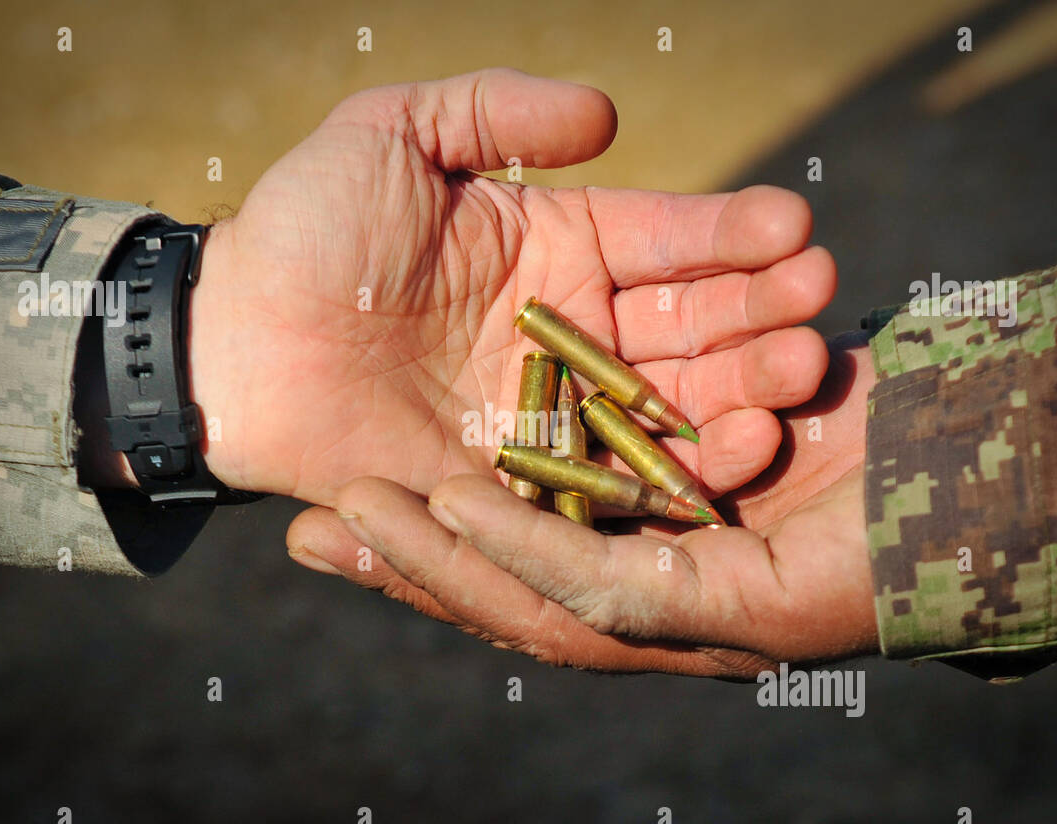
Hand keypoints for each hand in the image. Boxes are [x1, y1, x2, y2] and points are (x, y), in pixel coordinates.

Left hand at [182, 69, 834, 502]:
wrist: (235, 345)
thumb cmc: (306, 229)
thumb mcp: (394, 134)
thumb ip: (496, 110)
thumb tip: (608, 114)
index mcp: (557, 248)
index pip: (664, 239)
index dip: (728, 234)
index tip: (795, 227)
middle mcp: (573, 332)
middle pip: (686, 324)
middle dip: (757, 311)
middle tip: (821, 301)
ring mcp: (556, 411)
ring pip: (667, 401)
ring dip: (738, 387)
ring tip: (800, 370)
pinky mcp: (528, 481)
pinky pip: (611, 475)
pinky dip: (673, 466)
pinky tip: (737, 449)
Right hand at [285, 335, 877, 677]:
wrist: (983, 446)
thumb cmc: (859, 416)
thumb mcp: (711, 397)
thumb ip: (631, 409)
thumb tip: (554, 381)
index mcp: (654, 564)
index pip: (516, 564)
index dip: (423, 547)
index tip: (335, 512)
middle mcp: (665, 610)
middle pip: (507, 600)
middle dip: (404, 567)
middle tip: (306, 535)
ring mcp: (696, 629)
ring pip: (534, 607)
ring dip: (438, 564)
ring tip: (351, 517)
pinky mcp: (730, 620)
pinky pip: (602, 586)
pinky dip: (520, 549)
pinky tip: (450, 505)